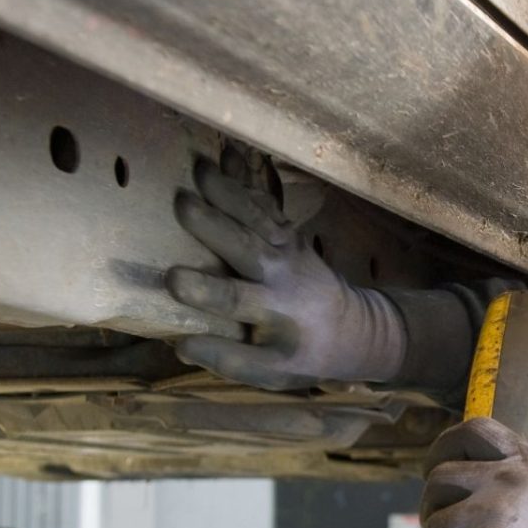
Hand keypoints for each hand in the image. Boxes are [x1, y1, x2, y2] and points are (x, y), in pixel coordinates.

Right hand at [167, 156, 405, 388]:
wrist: (354, 328)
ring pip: (256, 217)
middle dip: (215, 225)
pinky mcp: (288, 233)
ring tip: (201, 171)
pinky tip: (227, 155)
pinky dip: (247, 179)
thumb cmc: (304, 353)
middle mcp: (281, 275)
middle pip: (245, 246)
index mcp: (274, 312)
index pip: (235, 299)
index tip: (173, 279)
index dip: (205, 290)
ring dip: (229, 193)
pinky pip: (265, 203)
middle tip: (182, 204)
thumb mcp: (271, 372)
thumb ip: (229, 360)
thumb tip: (181, 347)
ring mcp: (287, 248)